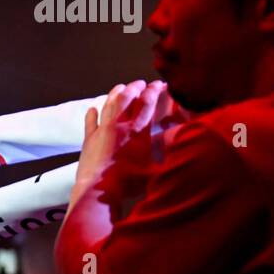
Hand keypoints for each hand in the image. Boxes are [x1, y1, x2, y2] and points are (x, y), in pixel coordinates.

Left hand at [73, 79, 174, 203]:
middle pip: (127, 98)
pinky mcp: (88, 140)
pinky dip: (92, 114)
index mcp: (138, 131)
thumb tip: (185, 150)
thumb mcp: (157, 170)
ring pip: (108, 105)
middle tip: (140, 83)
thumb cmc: (129, 183)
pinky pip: (89, 122)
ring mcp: (102, 131)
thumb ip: (168, 156)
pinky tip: (93, 109)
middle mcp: (119, 126)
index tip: (158, 84)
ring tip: (121, 87)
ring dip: (115, 94)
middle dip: (135, 87)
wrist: (98, 190)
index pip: (147, 103)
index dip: (154, 91)